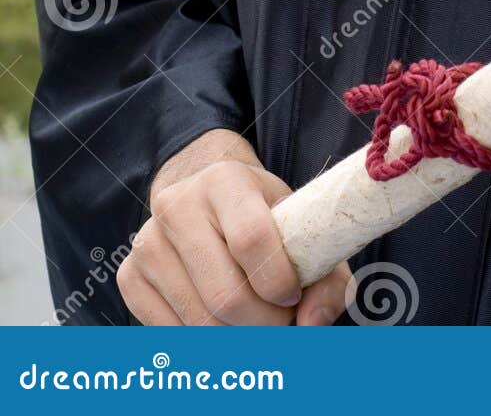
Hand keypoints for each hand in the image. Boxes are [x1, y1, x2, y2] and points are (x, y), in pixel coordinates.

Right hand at [117, 160, 349, 324]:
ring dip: (238, 340)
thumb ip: (325, 276)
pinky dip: (205, 344)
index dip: (280, 281)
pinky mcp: (129, 276)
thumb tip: (315, 325)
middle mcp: (178, 205)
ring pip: (200, 323)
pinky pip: (171, 335)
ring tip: (256, 320)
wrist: (207, 198)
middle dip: (265, 325)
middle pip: (226, 295)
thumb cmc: (265, 217)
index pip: (252, 239)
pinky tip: (222, 324)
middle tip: (280, 321)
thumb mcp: (301, 228)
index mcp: (225, 180)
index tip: (294, 295)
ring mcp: (147, 242)